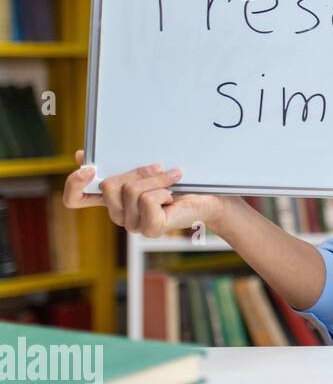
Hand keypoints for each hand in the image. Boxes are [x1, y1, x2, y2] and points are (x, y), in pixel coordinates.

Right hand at [63, 149, 226, 238]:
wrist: (208, 198)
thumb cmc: (178, 182)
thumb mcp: (144, 169)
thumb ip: (117, 165)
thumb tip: (80, 154)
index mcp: (112, 199)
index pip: (75, 199)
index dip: (74, 183)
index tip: (88, 166)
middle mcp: (118, 214)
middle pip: (109, 185)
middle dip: (136, 171)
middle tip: (158, 168)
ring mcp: (133, 225)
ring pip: (131, 190)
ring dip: (156, 179)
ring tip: (172, 180)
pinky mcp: (150, 228)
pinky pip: (147, 201)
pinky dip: (163, 191)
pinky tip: (173, 197)